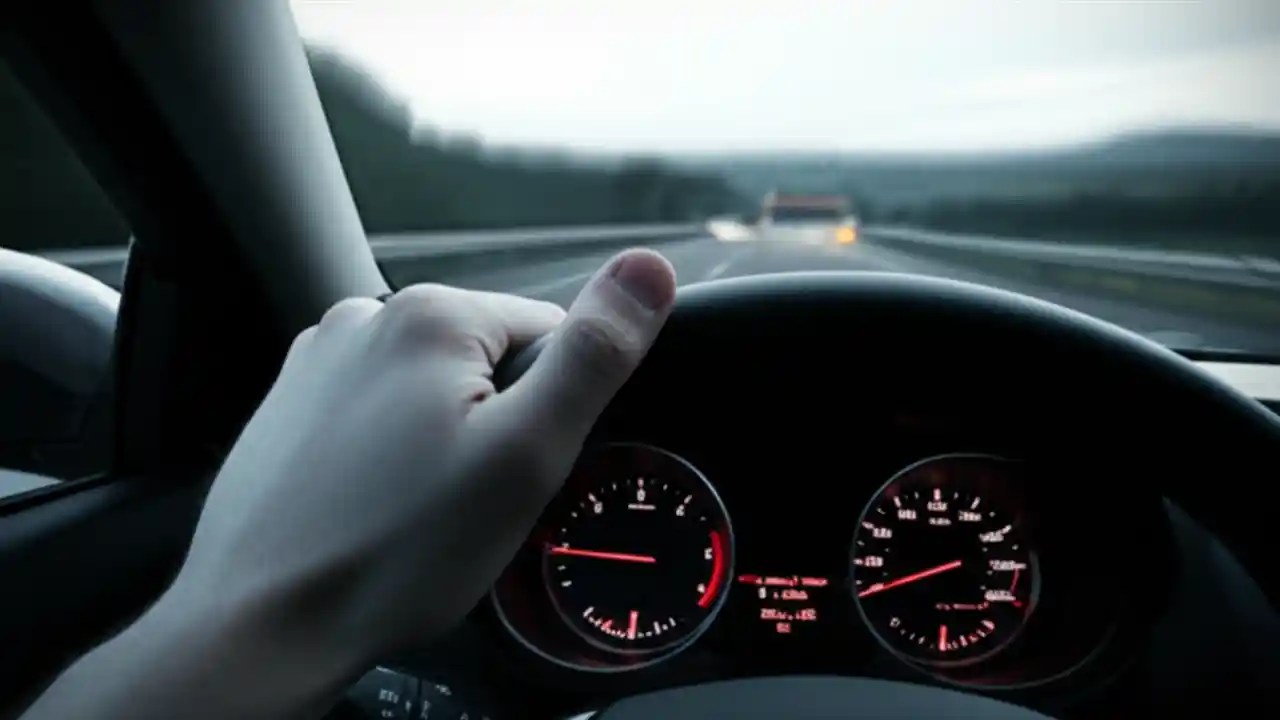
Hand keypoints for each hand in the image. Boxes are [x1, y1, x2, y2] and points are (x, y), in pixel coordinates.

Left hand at [168, 249, 674, 653]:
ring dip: (444, 442)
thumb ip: (594, 356)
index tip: (515, 472)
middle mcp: (366, 317)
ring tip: (417, 511)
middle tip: (466, 501)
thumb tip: (648, 269)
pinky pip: (379, 416)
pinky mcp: (292, 405)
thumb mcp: (526, 454)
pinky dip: (392, 455)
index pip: (552, 337)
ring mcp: (320, 361)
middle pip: (489, 362)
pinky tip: (378, 506)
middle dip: (495, 428)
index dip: (551, 414)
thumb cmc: (394, 551)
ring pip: (434, 392)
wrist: (263, 624)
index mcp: (432, 314)